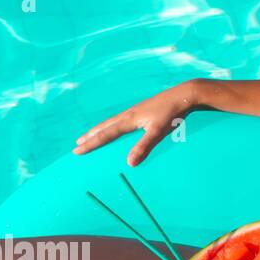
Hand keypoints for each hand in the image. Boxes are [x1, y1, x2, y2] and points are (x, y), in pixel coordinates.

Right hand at [73, 79, 206, 165]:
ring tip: (88, 136)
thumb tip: (129, 163)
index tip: (76, 151)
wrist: (183, 95)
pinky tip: (114, 126)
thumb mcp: (158, 132)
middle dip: (90, 137)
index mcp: (129, 120)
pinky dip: (110, 125)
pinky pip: (119, 120)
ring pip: (110, 122)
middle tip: (77, 145)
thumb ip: (143, 147)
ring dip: (98, 130)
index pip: (105, 135)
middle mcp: (128, 115)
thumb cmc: (172, 114)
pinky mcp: (141, 111)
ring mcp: (134, 112)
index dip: (91, 144)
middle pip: (104, 127)